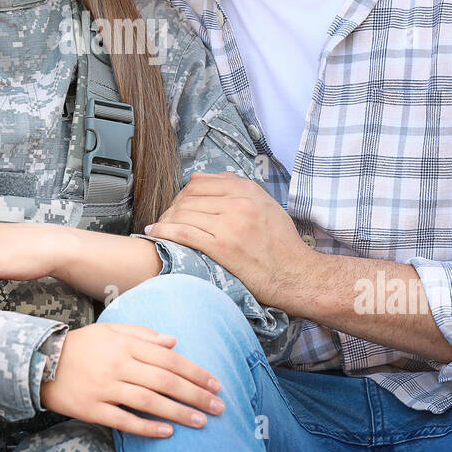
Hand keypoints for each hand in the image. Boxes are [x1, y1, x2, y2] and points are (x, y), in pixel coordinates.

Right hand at [39, 322, 224, 436]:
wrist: (41, 361)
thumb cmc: (82, 345)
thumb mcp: (111, 330)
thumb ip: (143, 334)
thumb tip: (173, 341)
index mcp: (126, 344)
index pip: (169, 358)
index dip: (195, 372)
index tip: (215, 384)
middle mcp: (118, 364)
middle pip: (164, 381)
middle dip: (195, 394)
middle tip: (218, 406)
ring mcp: (105, 387)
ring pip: (149, 401)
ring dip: (178, 412)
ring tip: (201, 421)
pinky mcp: (92, 408)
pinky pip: (124, 419)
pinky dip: (147, 427)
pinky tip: (167, 432)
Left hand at [145, 171, 311, 307]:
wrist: (296, 274)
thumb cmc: (282, 243)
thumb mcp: (266, 205)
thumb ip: (238, 188)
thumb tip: (205, 176)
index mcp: (248, 190)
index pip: (200, 183)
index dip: (183, 194)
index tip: (178, 206)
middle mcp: (238, 203)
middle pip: (188, 197)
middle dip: (172, 208)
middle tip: (166, 219)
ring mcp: (229, 225)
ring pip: (184, 214)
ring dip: (166, 220)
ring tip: (160, 228)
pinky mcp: (222, 247)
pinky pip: (184, 233)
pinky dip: (164, 232)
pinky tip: (155, 234)